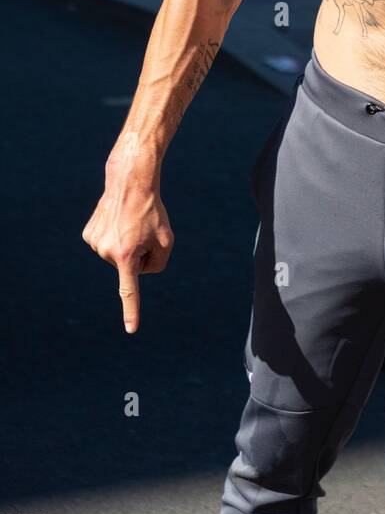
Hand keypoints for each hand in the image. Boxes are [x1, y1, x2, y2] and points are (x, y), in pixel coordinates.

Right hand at [82, 171, 173, 332]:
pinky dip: (114, 237)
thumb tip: (139, 274)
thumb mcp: (166, 240)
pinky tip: (117, 222)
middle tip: (141, 231)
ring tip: (129, 224)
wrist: (130, 183)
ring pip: (117, 257)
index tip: (131, 329)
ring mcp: (94, 244)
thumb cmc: (152, 212)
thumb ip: (158, 265)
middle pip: (130, 267)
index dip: (131, 311)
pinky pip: (107, 246)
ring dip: (127, 244)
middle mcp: (106, 252)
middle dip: (139, 254)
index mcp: (127, 256)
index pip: (130, 290)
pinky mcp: (88, 235)